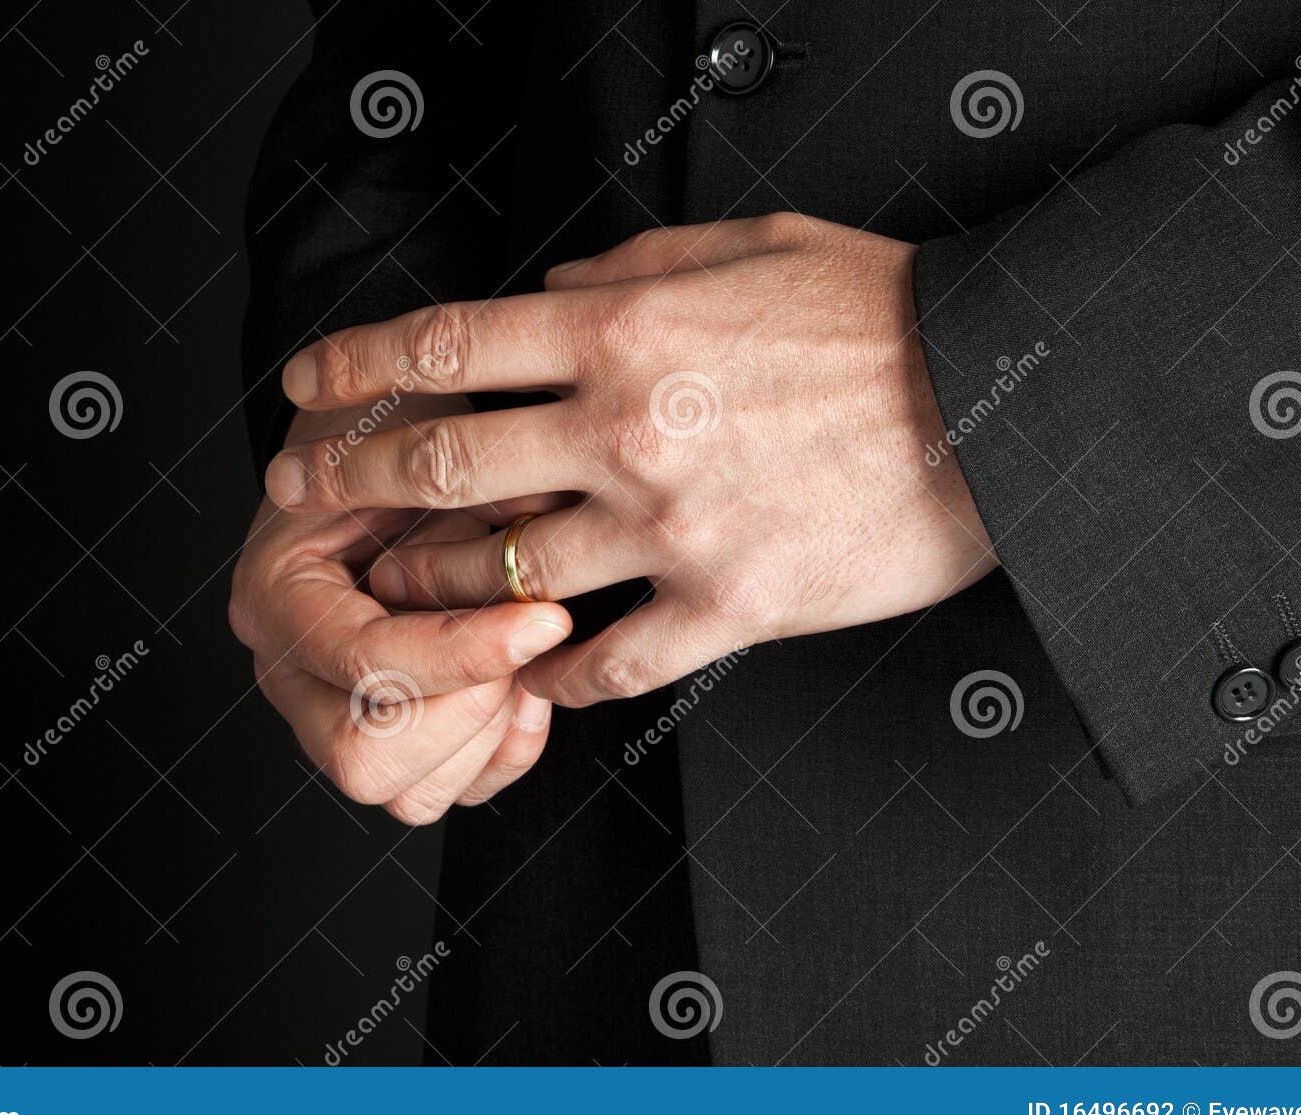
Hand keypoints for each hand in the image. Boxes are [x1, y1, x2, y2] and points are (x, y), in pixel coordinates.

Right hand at [228, 400, 572, 822]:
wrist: (380, 436)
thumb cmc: (401, 429)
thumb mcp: (437, 441)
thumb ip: (481, 503)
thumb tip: (551, 553)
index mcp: (277, 596)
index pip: (368, 663)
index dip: (467, 653)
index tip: (545, 621)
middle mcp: (289, 669)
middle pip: (366, 764)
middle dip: (467, 711)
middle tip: (526, 642)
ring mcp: (328, 711)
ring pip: (407, 793)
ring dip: (485, 735)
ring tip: (525, 656)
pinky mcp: (380, 733)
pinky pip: (443, 791)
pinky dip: (497, 749)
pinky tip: (520, 681)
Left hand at [262, 213, 996, 706]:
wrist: (1002, 400)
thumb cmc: (883, 315)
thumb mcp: (750, 246)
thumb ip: (632, 262)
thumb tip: (552, 281)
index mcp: (625, 326)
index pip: (448, 345)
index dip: (355, 366)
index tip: (307, 388)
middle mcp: (625, 427)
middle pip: (446, 462)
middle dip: (351, 480)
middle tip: (299, 498)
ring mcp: (671, 526)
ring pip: (504, 574)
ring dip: (433, 586)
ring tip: (398, 593)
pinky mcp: (728, 606)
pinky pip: (611, 664)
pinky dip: (554, 679)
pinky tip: (525, 681)